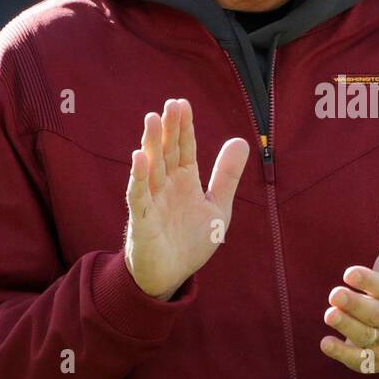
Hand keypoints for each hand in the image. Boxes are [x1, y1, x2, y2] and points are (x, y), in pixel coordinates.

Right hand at [124, 98, 249, 299]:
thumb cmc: (190, 241)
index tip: (182, 103)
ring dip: (150, 144)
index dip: (184, 127)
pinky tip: (139, 158)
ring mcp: (153, 201)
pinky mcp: (142, 220)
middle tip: (170, 105)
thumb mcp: (217, 206)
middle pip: (166, 152)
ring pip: (150, 168)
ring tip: (151, 120)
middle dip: (168, 129)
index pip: (184, 148)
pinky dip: (138, 177)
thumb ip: (226, 176)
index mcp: (185, 181)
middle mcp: (167, 186)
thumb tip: (240, 140)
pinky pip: (138, 196)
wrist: (172, 275)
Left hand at [321, 197, 378, 373]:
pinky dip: (342, 354)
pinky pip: (358, 360)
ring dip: (348, 327)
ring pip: (366, 336)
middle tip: (335, 294)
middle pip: (375, 314)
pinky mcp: (372, 358)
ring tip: (329, 314)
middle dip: (356, 305)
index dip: (368, 281)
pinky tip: (325, 343)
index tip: (349, 272)